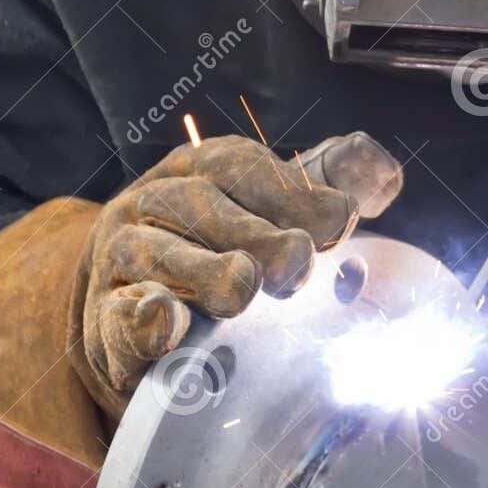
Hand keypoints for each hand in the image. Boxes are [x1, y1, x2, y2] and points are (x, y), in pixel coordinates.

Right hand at [76, 131, 401, 408]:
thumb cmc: (221, 252)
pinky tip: (167, 321)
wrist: (140, 313)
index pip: (239, 166)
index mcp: (197, 170)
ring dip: (200, 271)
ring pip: (153, 254)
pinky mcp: (102, 317)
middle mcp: (152, 203)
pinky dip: (140, 319)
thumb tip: (384, 173)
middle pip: (198, 206)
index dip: (289, 191)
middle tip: (299, 262)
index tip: (340, 222)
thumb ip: (325, 192)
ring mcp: (120, 259)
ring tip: (242, 287)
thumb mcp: (269, 214)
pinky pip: (114, 315)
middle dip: (253, 232)